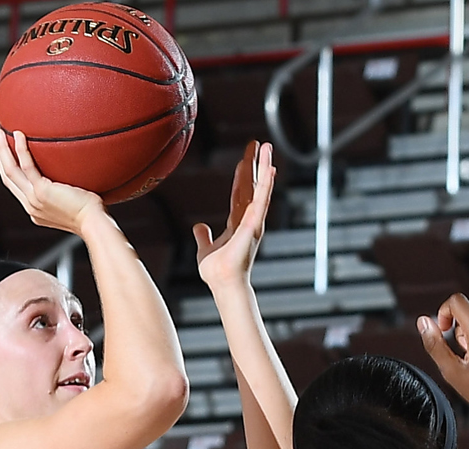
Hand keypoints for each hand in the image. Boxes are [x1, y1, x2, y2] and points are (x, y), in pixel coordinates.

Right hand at [0, 129, 105, 235]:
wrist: (95, 224)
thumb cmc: (93, 215)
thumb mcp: (74, 202)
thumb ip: (68, 191)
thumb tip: (75, 177)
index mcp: (36, 209)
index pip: (16, 186)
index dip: (7, 169)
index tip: (2, 153)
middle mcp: (31, 206)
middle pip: (8, 177)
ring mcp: (34, 200)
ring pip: (11, 171)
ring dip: (2, 150)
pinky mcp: (41, 192)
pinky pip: (27, 166)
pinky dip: (21, 149)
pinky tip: (20, 134)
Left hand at [195, 140, 275, 287]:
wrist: (223, 284)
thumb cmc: (216, 272)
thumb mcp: (205, 248)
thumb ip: (203, 236)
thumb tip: (198, 226)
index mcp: (237, 223)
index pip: (240, 192)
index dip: (243, 175)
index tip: (246, 159)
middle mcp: (249, 219)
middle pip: (253, 185)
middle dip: (256, 164)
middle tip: (260, 144)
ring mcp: (253, 221)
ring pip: (260, 189)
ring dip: (265, 168)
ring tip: (268, 149)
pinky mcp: (254, 225)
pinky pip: (261, 201)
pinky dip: (266, 185)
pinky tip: (270, 171)